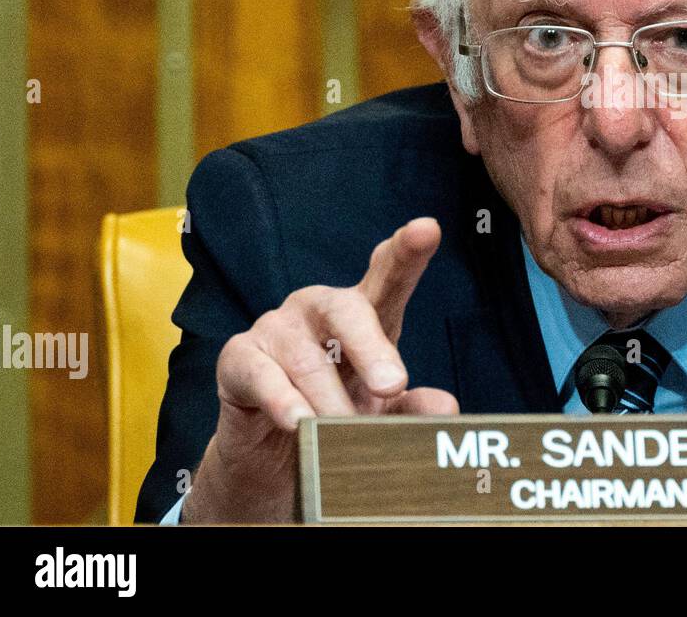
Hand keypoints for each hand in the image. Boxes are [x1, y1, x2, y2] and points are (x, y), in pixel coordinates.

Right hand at [181, 218, 457, 522]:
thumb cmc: (336, 417)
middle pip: (349, 311)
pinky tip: (298, 424)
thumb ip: (413, 409)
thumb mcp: (382, 416)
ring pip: (307, 360)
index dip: (407, 252)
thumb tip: (447, 407)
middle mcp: (320, 310)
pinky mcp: (239, 358)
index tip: (428, 229)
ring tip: (345, 433)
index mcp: (364, 313)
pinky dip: (284, 403)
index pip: (388, 276)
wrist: (274, 458)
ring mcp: (277, 329)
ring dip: (330, 402)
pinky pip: (262, 377)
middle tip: (393, 385)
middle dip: (372, 348)